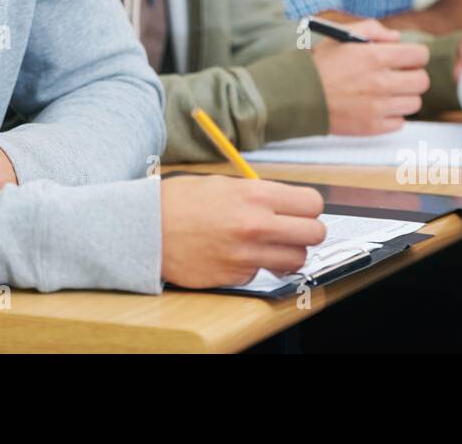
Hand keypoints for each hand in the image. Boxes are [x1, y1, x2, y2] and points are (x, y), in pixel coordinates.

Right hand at [160, 175, 326, 287]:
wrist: (147, 229)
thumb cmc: (181, 202)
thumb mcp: (223, 184)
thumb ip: (258, 193)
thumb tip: (286, 203)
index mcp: (256, 195)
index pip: (312, 203)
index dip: (308, 208)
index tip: (300, 211)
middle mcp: (257, 225)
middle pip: (315, 234)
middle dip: (307, 232)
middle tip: (292, 230)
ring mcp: (248, 255)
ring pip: (296, 259)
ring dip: (287, 253)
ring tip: (267, 245)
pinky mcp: (236, 277)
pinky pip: (263, 273)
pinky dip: (256, 266)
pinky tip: (236, 255)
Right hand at [312, 18, 429, 134]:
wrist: (298, 96)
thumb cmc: (320, 64)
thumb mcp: (342, 36)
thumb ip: (372, 29)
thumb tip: (397, 38)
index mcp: (376, 56)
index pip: (420, 55)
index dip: (415, 55)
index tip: (407, 59)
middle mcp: (381, 82)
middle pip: (422, 81)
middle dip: (412, 76)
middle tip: (399, 77)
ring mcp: (378, 107)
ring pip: (414, 103)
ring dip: (403, 97)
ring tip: (386, 94)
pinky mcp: (373, 127)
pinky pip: (400, 122)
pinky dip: (392, 116)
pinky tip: (377, 108)